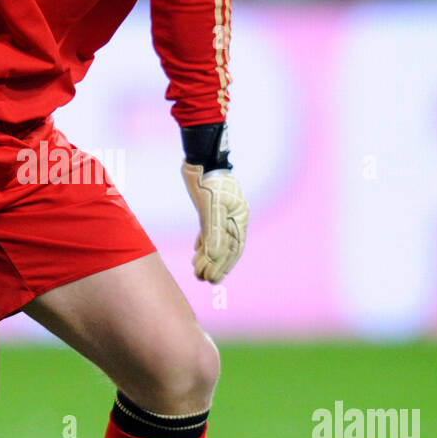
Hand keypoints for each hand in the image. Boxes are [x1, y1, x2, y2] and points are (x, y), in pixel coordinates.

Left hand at [181, 162, 248, 281]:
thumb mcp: (210, 207)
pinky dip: (204, 242)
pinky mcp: (210, 207)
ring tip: (197, 270)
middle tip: (203, 280)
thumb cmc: (208, 180)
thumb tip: (213, 256)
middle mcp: (233, 217)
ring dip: (208, 256)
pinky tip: (197, 251)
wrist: (202, 157)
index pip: (233, 248)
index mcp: (239, 218)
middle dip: (215, 265)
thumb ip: (213, 232)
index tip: (212, 279)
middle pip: (226, 247)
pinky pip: (210, 230)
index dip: (223, 265)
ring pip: (216, 239)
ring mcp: (222, 212)